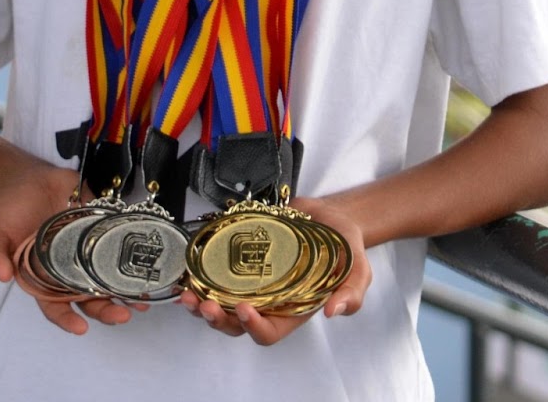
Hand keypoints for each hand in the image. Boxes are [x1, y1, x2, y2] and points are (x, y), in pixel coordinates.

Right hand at [0, 162, 142, 334]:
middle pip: (88, 296)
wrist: (27, 178)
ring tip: (143, 299)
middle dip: (106, 309)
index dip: (66, 319)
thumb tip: (3, 276)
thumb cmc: (7, 211)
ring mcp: (86, 248)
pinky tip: (147, 259)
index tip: (81, 328)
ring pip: (107, 274)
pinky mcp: (101, 226)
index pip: (54, 306)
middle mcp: (67, 268)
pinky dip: (132, 252)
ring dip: (125, 288)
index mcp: (40, 277)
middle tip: (124, 315)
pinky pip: (118, 242)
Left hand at [179, 194, 371, 344]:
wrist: (332, 215)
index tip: (245, 309)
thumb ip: (351, 293)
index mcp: (293, 311)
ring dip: (200, 304)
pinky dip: (201, 277)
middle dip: (217, 319)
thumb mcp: (358, 271)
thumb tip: (332, 312)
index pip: (269, 332)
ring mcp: (253, 281)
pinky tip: (191, 272)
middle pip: (236, 324)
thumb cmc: (345, 248)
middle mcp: (269, 301)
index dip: (254, 327)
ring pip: (220, 303)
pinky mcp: (242, 260)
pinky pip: (217, 275)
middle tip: (204, 305)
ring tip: (188, 295)